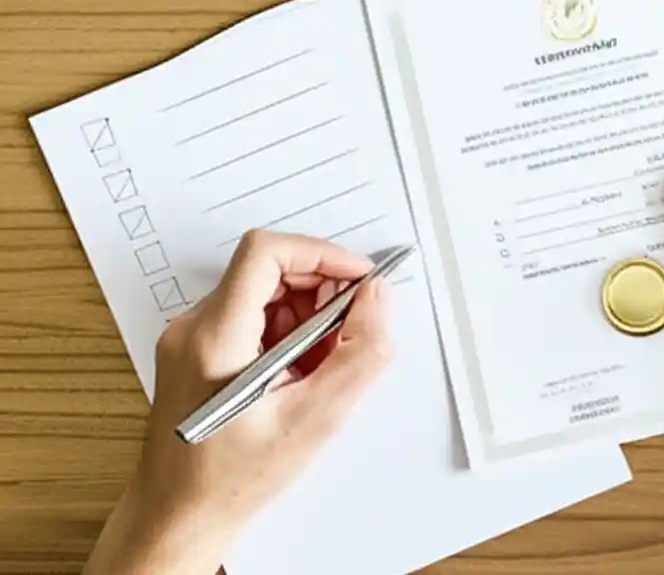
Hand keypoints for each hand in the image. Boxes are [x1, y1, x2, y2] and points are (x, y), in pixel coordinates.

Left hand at [85, 231, 392, 574]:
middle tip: (354, 326)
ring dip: (308, 315)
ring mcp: (192, 339)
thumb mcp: (314, 420)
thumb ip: (358, 354)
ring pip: (263, 294)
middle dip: (321, 289)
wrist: (180, 516)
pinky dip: (288, 334)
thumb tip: (377, 300)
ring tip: (325, 364)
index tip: (358, 277)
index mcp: (215, 338)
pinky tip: (302, 375)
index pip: (266, 253)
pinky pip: (252, 319)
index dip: (321, 253)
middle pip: (268, 270)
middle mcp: (195, 329)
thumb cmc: (232, 480)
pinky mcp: (198, 353)